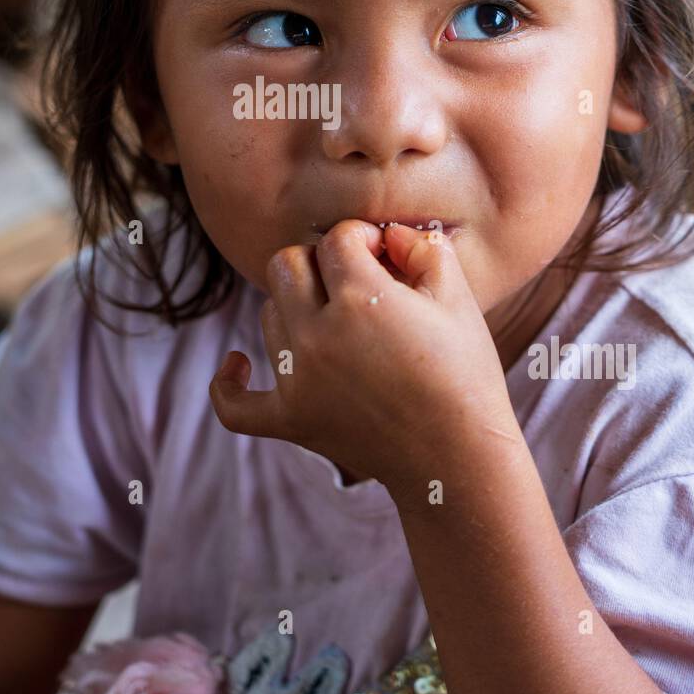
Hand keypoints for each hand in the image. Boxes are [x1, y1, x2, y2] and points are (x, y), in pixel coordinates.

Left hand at [208, 220, 515, 503]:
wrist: (458, 459)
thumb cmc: (465, 374)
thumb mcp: (458, 298)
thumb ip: (422, 247)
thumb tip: (386, 234)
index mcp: (363, 299)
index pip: (336, 239)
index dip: (362, 239)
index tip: (385, 258)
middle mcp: (319, 335)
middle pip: (285, 265)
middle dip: (318, 263)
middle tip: (355, 284)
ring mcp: (298, 380)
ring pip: (269, 315)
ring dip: (296, 309)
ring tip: (340, 326)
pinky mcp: (290, 420)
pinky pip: (234, 405)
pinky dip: (229, 384)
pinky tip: (238, 364)